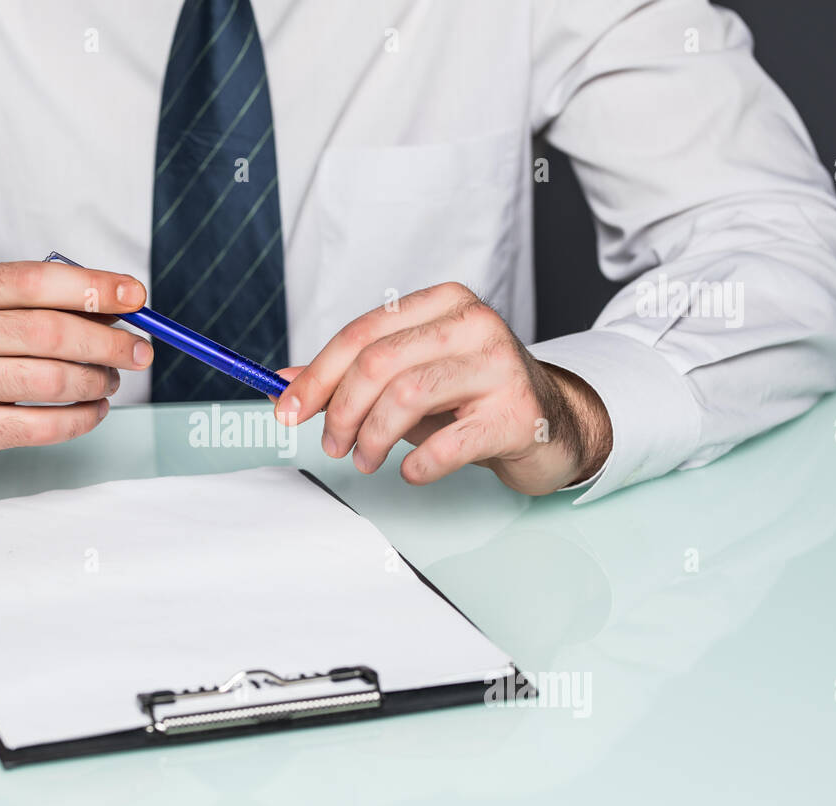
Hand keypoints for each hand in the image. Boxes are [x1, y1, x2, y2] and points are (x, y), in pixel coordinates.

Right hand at [0, 260, 152, 475]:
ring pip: (50, 381)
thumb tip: (126, 306)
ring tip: (110, 381)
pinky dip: (81, 419)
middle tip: (140, 352)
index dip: (93, 287)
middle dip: (107, 343)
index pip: (35, 281)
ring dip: (96, 382)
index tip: (137, 295)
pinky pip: (41, 427)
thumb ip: (51, 306)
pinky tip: (94, 410)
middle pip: (49, 332)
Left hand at [272, 282, 611, 493]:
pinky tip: (411, 471)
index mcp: (442, 303)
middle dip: (340, 410)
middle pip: (379, 362)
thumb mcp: (408, 378)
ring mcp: (500, 366)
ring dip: (373, 438)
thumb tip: (283, 384)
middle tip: (332, 445)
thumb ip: (349, 377)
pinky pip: (450, 443)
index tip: (286, 411)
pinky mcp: (517, 414)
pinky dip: (418, 464)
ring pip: (407, 396)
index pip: (362, 333)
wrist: (551, 425)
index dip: (317, 376)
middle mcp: (473, 324)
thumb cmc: (471, 399)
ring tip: (366, 460)